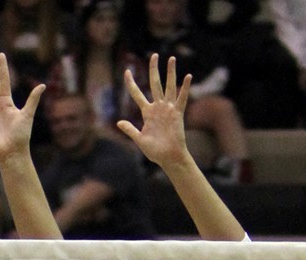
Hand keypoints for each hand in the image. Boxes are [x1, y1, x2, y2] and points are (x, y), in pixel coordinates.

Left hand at [117, 54, 192, 169]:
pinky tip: (187, 76)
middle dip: (154, 69)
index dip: (131, 83)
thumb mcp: (139, 139)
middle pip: (155, 84)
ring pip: (169, 86)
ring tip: (172, 59)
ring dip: (170, 73)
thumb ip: (130, 130)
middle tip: (154, 55)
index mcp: (147, 113)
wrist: (168, 158)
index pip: (137, 94)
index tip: (127, 71)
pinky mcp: (178, 114)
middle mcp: (158, 107)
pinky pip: (181, 98)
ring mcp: (168, 109)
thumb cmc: (155, 151)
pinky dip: (184, 88)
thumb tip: (118, 122)